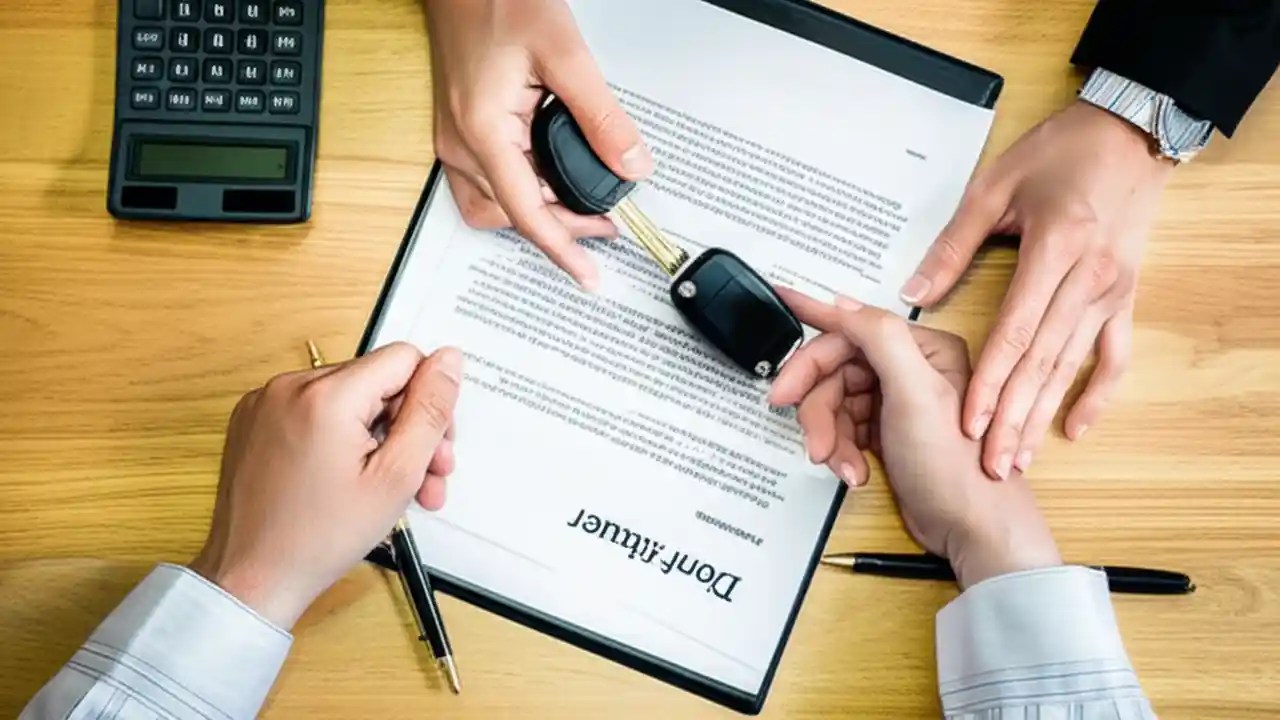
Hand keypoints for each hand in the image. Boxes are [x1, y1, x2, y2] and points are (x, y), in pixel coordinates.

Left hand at [190, 343, 462, 627]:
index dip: (429, 402)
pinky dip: (340, 437)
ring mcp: (266, 402)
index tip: (433, 446)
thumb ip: (429, 411)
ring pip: (349, 399)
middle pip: (377, 381)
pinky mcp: (255, 419)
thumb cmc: (318, 539)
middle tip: (424, 476)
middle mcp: (289, 386)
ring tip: (390, 485)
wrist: (252, 577)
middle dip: (408, 427)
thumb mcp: (396, 476)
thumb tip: (448, 360)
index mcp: (326, 395)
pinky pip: (315, 411)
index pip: (404, 359)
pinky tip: (352, 477)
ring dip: (378, 437)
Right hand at [426, 0, 653, 289]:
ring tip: (583, 206)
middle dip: (558, 229)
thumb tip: (631, 165)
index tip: (589, 276)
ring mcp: (454, 139)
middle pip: (510, 216)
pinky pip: (486, 181)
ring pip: (494, 205)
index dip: (563, 250)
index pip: (527, 213)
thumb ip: (601, 116)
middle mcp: (459, 143)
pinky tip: (551, 178)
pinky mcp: (459, 129)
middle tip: (607, 224)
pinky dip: (521, 192)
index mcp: (482, 130)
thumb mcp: (565, 54)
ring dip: (537, 213)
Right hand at [770, 290, 1059, 588]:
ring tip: (839, 464)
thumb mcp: (917, 393)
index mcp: (923, 350)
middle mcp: (910, 370)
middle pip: (835, 371)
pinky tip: (854, 471)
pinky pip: (842, 429)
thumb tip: (842, 305)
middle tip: (808, 436)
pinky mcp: (886, 433)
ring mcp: (897, 403)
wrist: (972, 531)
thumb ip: (880, 339)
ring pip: (833, 403)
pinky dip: (840, 451)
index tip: (781, 299)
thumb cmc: (958, 468)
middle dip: (817, 406)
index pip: (854, 328)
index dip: (814, 316)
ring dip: (828, 436)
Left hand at [902, 100, 1170, 478]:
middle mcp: (1088, 278)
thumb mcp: (995, 187)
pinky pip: (1114, 357)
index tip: (970, 422)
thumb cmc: (1061, 152)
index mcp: (1054, 249)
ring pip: (1072, 366)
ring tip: (1018, 457)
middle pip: (1043, 361)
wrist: (1131, 133)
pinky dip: (1097, 396)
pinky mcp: (1126, 298)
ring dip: (1044, 415)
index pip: (1016, 331)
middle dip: (1013, 416)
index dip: (991, 381)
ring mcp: (1112, 292)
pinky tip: (1075, 429)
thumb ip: (953, 245)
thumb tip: (913, 293)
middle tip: (990, 463)